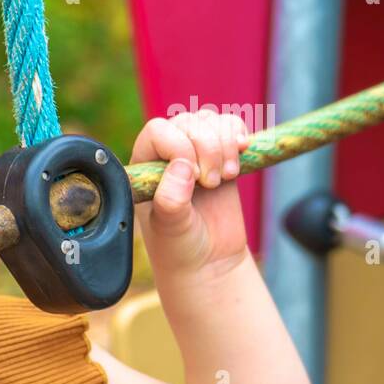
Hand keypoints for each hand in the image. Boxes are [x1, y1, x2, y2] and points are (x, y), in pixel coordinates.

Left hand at [129, 110, 253, 282]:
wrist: (208, 262)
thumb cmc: (179, 247)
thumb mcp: (170, 228)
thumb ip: (171, 200)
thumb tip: (182, 165)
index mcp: (142, 167)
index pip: (158, 131)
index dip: (180, 146)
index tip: (194, 178)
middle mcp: (165, 155)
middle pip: (188, 122)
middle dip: (208, 148)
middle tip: (212, 183)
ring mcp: (194, 153)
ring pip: (210, 121)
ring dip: (225, 144)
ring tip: (226, 176)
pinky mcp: (220, 158)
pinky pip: (229, 127)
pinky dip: (238, 135)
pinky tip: (241, 153)